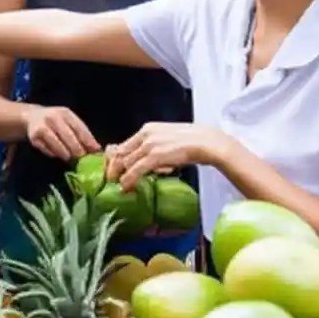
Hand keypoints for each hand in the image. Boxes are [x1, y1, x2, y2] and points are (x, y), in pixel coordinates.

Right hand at [23, 106, 100, 159]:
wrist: (32, 116)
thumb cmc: (56, 122)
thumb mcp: (69, 121)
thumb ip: (81, 133)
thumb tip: (96, 149)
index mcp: (65, 113)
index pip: (79, 127)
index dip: (88, 140)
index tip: (95, 151)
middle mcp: (53, 118)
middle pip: (68, 136)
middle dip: (77, 149)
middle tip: (82, 158)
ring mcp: (42, 126)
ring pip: (56, 143)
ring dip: (65, 153)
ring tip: (69, 158)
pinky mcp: (33, 137)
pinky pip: (45, 148)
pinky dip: (52, 153)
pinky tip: (56, 154)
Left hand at [105, 122, 235, 189]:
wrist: (207, 141)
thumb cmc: (192, 142)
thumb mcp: (168, 140)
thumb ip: (155, 149)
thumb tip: (150, 166)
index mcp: (147, 129)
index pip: (124, 144)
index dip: (116, 159)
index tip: (114, 169)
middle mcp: (145, 135)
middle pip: (120, 152)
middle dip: (113, 168)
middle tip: (111, 180)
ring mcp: (149, 145)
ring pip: (125, 162)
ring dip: (119, 176)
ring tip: (118, 186)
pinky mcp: (155, 156)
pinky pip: (135, 170)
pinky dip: (128, 180)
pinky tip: (126, 187)